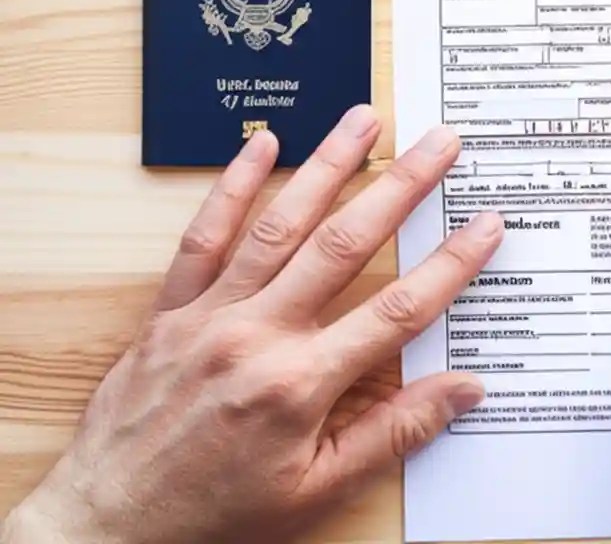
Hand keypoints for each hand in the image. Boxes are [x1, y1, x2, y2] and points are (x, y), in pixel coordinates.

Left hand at [0, 106, 502, 543]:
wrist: (111, 524)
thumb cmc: (217, 516)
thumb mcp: (318, 492)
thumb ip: (395, 434)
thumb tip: (464, 391)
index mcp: (302, 384)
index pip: (399, 310)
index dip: (451, 264)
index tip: (486, 225)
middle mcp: (258, 335)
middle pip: (345, 245)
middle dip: (401, 188)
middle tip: (440, 143)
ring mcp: (210, 315)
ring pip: (280, 225)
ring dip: (328, 166)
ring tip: (365, 121)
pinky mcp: (171, 310)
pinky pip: (204, 237)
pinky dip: (234, 187)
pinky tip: (263, 144)